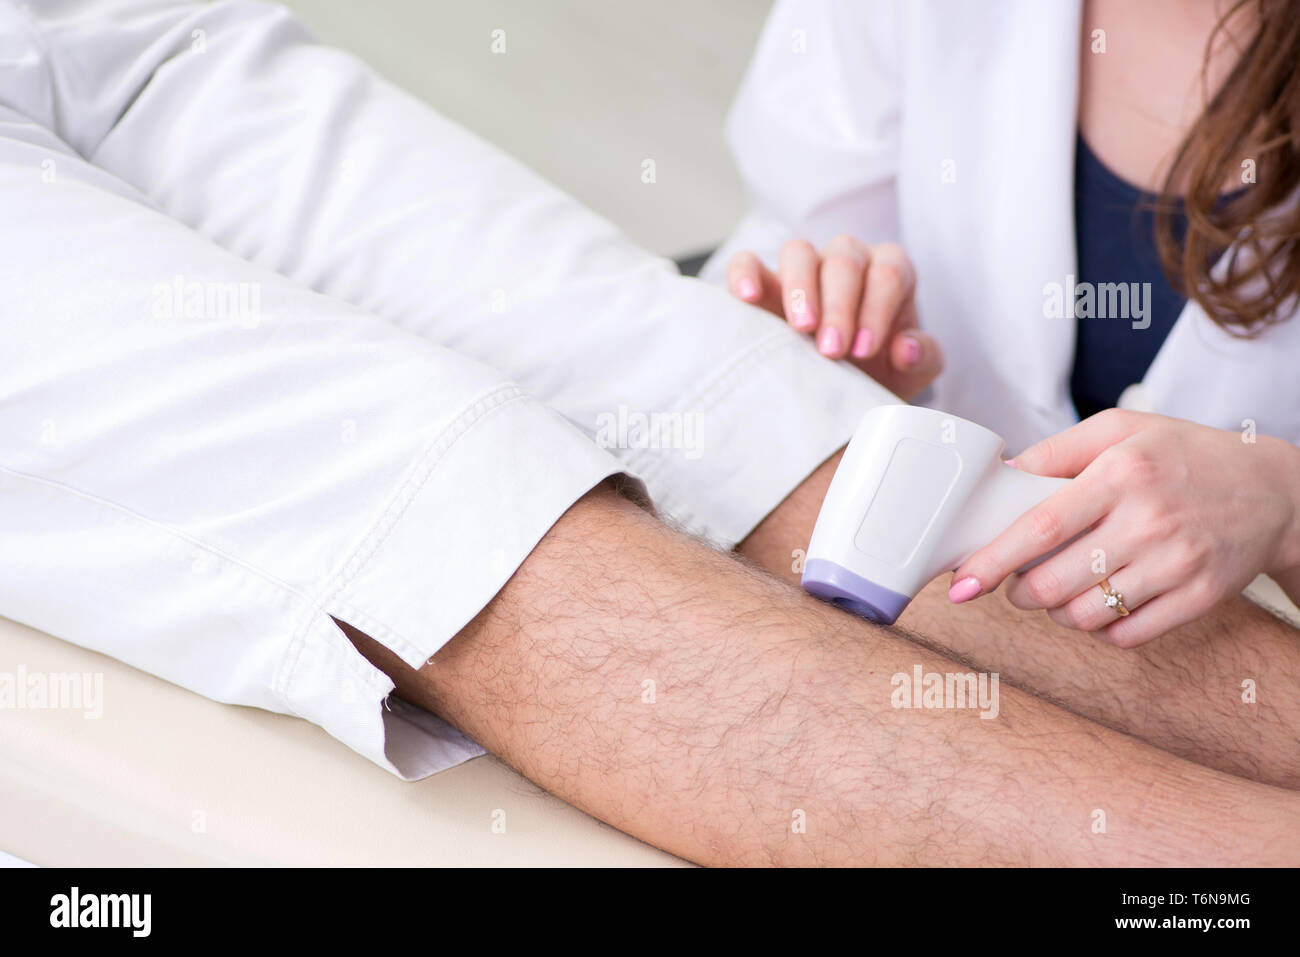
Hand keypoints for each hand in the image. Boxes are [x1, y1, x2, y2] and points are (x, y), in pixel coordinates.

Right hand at [726, 236, 942, 400]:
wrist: (839, 387)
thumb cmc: (878, 372)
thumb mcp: (911, 372)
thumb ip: (923, 358)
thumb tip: (905, 348)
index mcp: (889, 272)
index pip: (887, 274)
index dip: (877, 310)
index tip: (864, 351)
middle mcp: (847, 259)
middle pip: (845, 261)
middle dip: (840, 306)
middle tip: (832, 350)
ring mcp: (803, 267)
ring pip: (799, 253)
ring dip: (800, 289)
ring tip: (799, 328)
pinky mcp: (763, 282)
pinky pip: (748, 261)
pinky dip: (745, 273)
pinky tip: (747, 297)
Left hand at [947, 409, 1299, 646]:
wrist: (1276, 490)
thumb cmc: (1185, 454)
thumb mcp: (1122, 429)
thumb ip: (1056, 450)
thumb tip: (1001, 476)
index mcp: (1122, 472)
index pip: (1039, 527)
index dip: (992, 560)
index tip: (961, 583)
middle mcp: (1148, 519)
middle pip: (1053, 582)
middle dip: (1019, 594)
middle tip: (1015, 586)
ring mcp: (1177, 563)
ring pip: (1085, 615)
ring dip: (1057, 613)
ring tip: (1060, 593)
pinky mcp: (1200, 597)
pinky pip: (1127, 634)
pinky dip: (1102, 628)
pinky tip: (1102, 605)